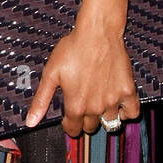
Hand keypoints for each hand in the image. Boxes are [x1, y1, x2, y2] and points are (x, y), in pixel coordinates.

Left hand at [25, 0, 138, 136]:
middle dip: (84, 120)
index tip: (68, 117)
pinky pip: (132, 113)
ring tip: (98, 105)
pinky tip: (118, 106)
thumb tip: (30, 121)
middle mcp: (95, 107)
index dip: (68, 125)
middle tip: (82, 105)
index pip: (73, 129)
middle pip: (90, 127)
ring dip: (103, 117)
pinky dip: (126, 113)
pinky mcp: (128, 91)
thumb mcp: (51, 73)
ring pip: (110, 123)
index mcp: (76, 105)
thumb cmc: (73, 49)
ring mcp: (113, 100)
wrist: (97, 32)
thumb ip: (41, 100)